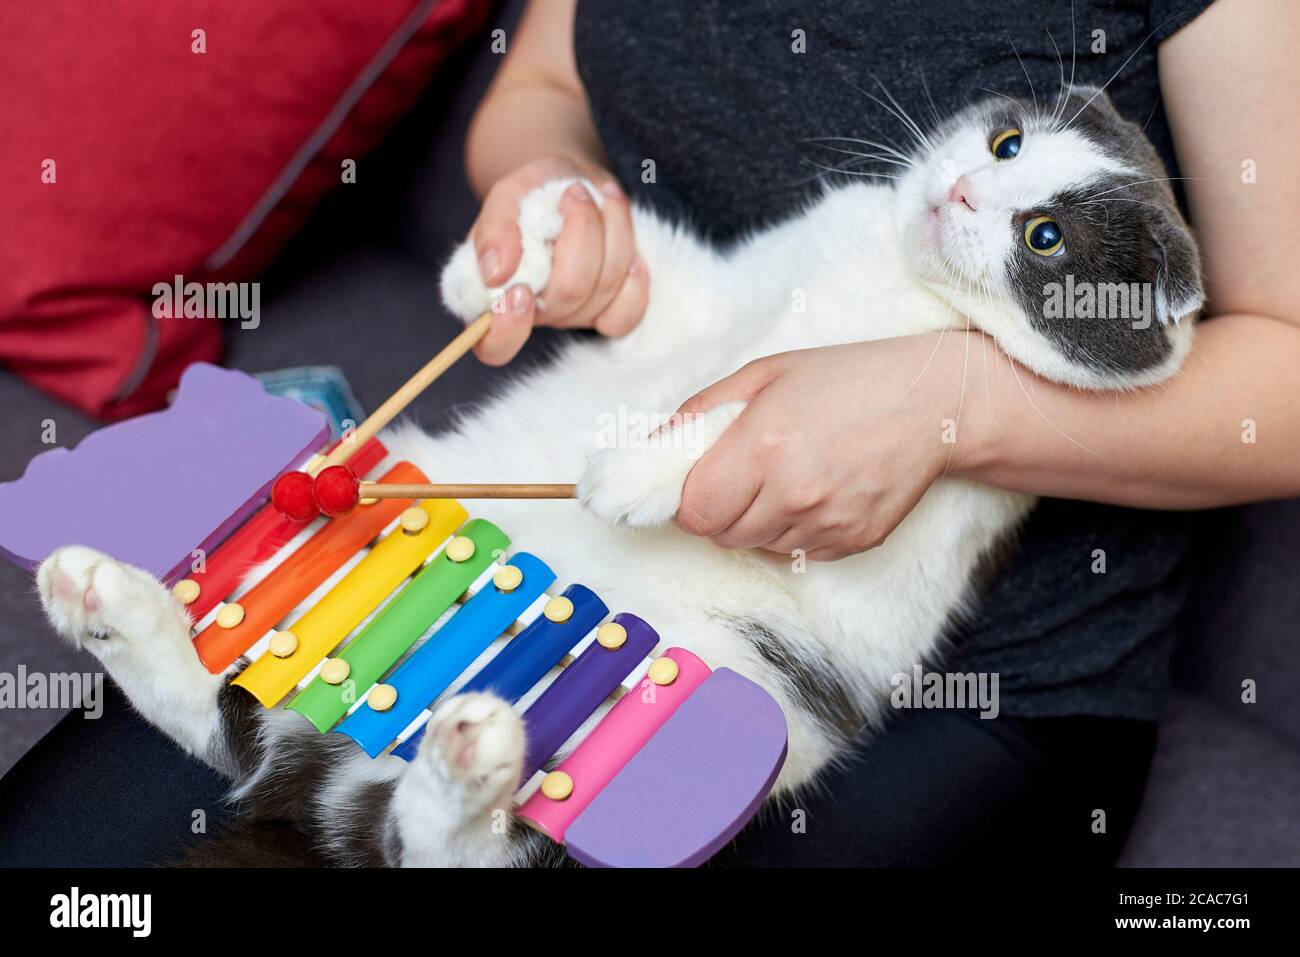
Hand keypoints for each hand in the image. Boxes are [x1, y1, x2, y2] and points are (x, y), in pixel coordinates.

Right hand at [469, 154, 647, 364]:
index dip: (508, 329)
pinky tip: (629, 249)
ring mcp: (573, 316)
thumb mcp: (505, 196)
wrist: (571, 185)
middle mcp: (534, 315)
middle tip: (575, 193)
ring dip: (610, 232)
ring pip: (602, 290)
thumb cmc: (532, 195)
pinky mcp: (608, 312)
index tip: (519, 288)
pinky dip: (634, 278)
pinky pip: (626, 314)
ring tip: (597, 197)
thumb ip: (493, 230)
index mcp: (493, 299)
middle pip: (565, 299)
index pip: (494, 347)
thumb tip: (495, 272)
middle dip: (580, 235)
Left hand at [673, 335, 989, 560]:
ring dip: (754, 522)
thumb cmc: (845, 379)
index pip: (694, 510)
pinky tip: (814, 491)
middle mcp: (794, 493)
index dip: (688, 499)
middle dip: (718, 510)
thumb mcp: (764, 374)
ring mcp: (827, 523)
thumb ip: (700, 413)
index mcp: (764, 445)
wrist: (933, 403)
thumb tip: (651, 450)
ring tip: (784, 477)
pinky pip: (796, 553)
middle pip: (720, 535)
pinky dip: (791, 531)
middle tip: (741, 474)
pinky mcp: (853, 543)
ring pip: (756, 547)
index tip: (699, 479)